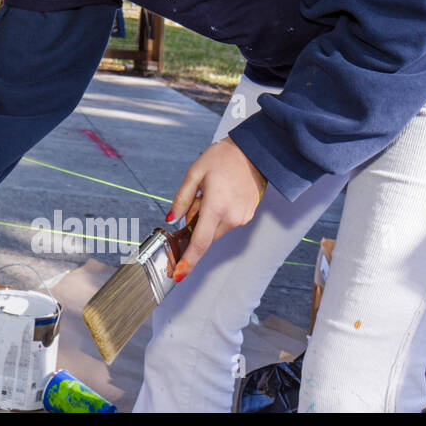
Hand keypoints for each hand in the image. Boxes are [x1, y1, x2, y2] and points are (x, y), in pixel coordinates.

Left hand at [167, 137, 267, 281]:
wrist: (253, 152)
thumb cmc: (222, 158)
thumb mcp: (195, 173)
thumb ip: (181, 199)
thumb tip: (172, 219)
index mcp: (216, 207)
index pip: (200, 242)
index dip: (188, 260)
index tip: (180, 274)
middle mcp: (231, 217)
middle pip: (206, 236)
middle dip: (195, 226)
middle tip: (196, 200)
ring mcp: (242, 218)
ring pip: (216, 229)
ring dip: (207, 219)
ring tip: (210, 193)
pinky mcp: (247, 215)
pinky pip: (226, 223)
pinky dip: (218, 215)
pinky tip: (220, 195)